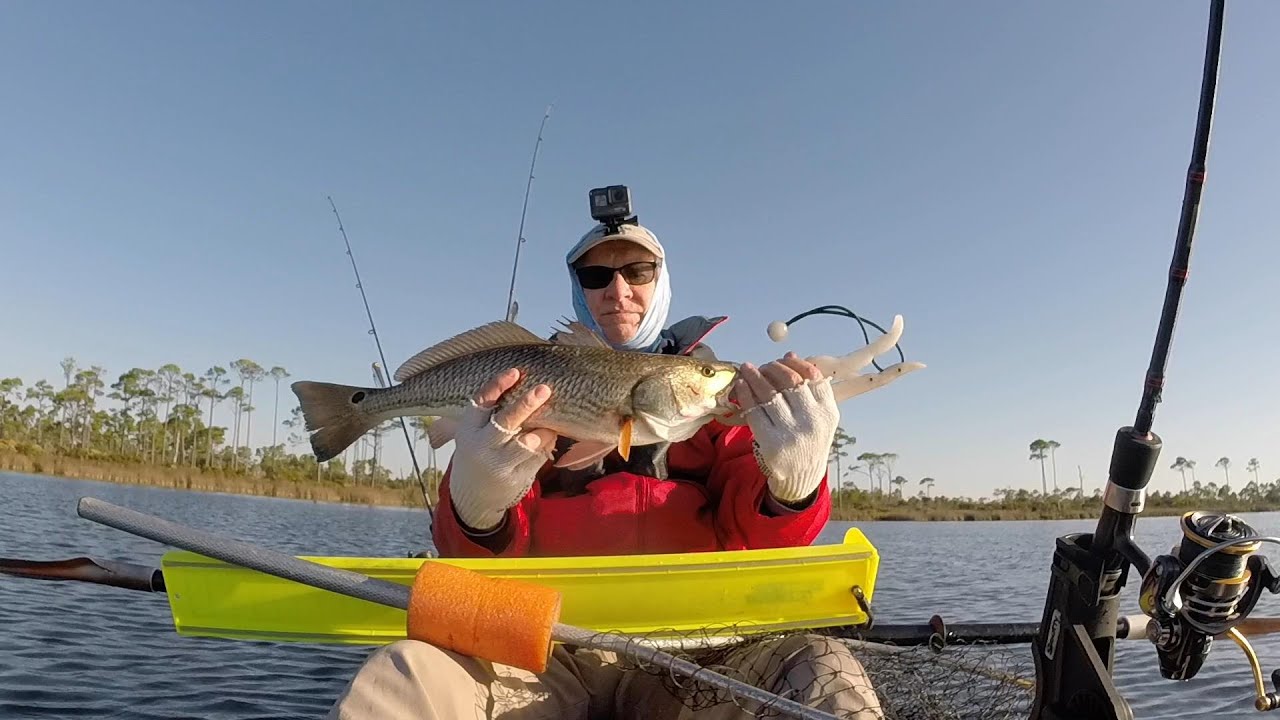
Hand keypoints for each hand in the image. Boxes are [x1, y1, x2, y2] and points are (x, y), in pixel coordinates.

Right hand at [448, 368, 557, 530]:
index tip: (515, 372)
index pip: (481, 403)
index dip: (497, 385)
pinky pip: (538, 456)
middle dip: (526, 404)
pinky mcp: (515, 478)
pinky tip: (548, 437)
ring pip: (527, 441)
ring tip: (551, 422)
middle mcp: (480, 446)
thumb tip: (520, 377)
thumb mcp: (474, 432)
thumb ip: (491, 411)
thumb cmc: (480, 451)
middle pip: (505, 422)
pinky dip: (547, 444)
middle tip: (544, 389)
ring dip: (544, 429)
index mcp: (468, 429)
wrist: (473, 496)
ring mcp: (498, 465)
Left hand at [732, 353, 838, 503]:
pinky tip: (742, 386)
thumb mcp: (818, 416)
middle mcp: (812, 422)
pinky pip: (755, 411)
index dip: (794, 364)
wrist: (801, 475)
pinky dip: (746, 394)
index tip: (783, 360)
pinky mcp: (770, 443)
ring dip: (755, 376)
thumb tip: (790, 356)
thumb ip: (808, 388)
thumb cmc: (809, 440)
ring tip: (747, 369)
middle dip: (773, 368)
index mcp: (827, 412)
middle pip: (789, 382)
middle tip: (763, 366)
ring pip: (770, 394)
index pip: (812, 376)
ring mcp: (791, 433)